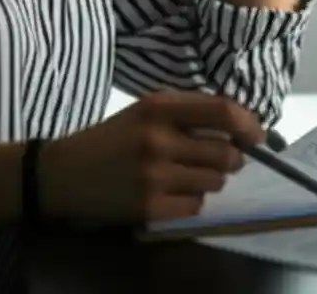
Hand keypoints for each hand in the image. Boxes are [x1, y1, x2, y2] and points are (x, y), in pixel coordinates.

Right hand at [40, 90, 264, 222]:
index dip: (248, 124)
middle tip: (219, 160)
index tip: (257, 136)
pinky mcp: (149, 207)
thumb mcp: (145, 110)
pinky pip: (196, 206)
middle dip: (232, 159)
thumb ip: (189, 111)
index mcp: (158, 108)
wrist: (59, 174)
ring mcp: (153, 176)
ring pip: (215, 182)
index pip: (222, 111)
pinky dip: (191, 202)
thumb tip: (241, 123)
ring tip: (186, 175)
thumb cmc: (111, 139)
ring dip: (210, 180)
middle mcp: (158, 140)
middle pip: (226, 153)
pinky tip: (171, 194)